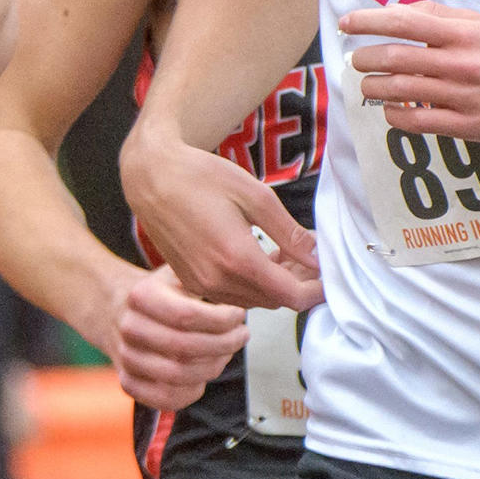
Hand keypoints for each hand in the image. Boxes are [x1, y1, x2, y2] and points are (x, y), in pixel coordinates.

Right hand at [105, 263, 249, 412]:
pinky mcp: (128, 383)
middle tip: (242, 336)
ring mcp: (126, 358)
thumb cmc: (159, 293)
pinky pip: (165, 398)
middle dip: (224, 344)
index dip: (221, 320)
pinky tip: (205, 374)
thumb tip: (244, 285)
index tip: (239, 315)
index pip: (187, 316)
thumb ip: (205, 277)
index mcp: (142, 296)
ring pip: (179, 375)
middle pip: (185, 348)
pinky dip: (192, 391)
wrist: (116, 310)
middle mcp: (129, 328)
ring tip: (227, 352)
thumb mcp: (177, 273)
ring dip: (213, 367)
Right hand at [119, 128, 319, 311]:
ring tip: (288, 255)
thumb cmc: (200, 177)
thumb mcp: (256, 196)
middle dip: (298, 285)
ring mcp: (201, 285)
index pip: (290, 296)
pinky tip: (261, 258)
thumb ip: (290, 232)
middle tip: (311, 258)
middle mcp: (217, 280)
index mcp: (237, 259)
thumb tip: (317, 256)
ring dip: (275, 285)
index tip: (328, 279)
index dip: (315, 291)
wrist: (151, 178)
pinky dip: (253, 284)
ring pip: (253, 301)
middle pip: (274, 301)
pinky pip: (232, 295)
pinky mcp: (191, 282)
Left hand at [337, 3, 479, 145]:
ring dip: (375, 87)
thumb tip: (402, 11)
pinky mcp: (468, 127)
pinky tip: (390, 110)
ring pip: (402, 91)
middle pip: (397, 57)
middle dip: (366, 58)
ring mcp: (464, 97)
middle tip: (357, 60)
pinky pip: (419, 122)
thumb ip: (445, 17)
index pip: (406, 21)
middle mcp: (462, 63)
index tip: (346, 24)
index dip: (370, 21)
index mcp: (465, 34)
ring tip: (368, 85)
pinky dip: (396, 115)